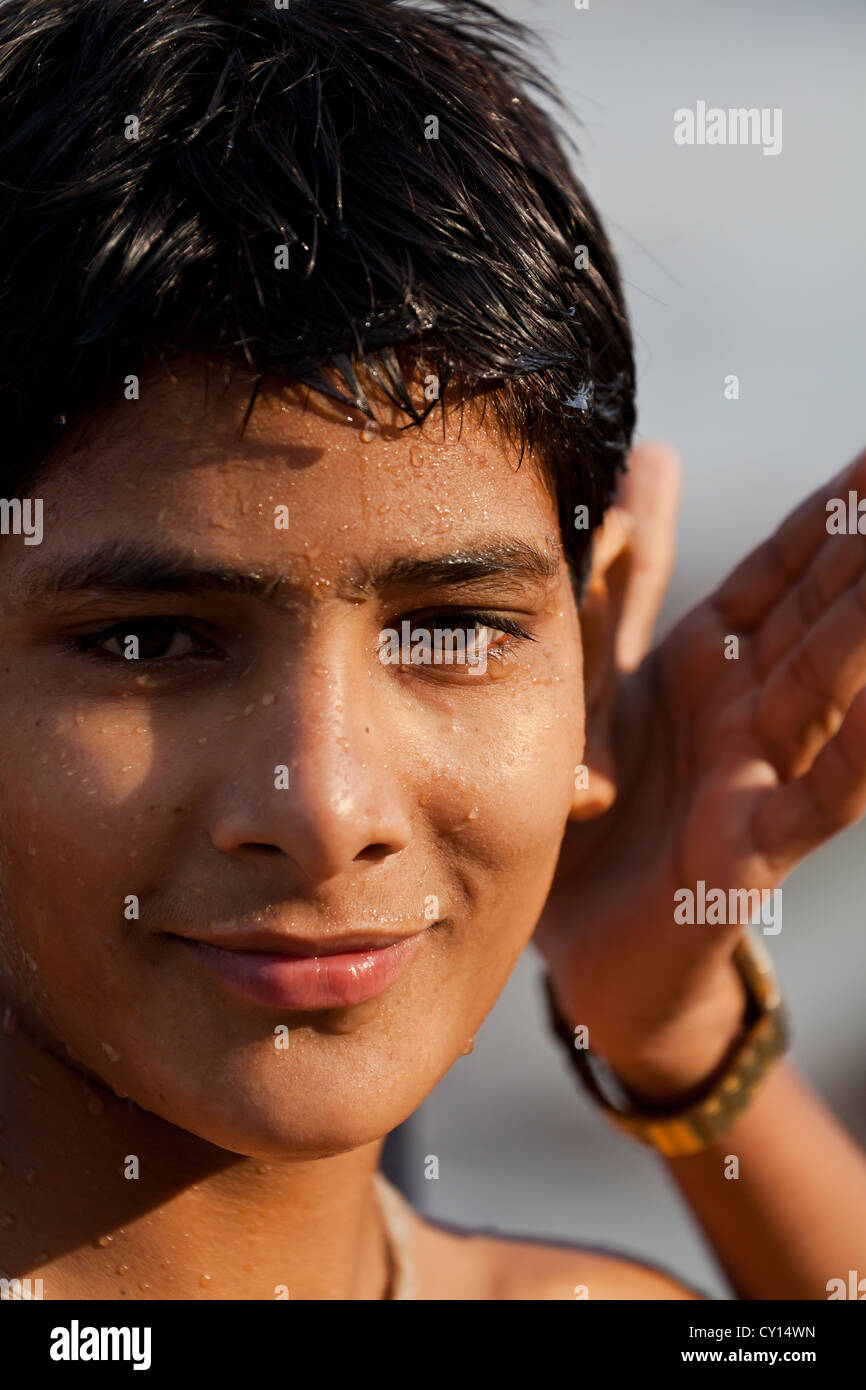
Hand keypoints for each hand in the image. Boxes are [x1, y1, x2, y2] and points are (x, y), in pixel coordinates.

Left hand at [534, 442, 865, 1102]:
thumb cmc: (599, 806)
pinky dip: (856, 755)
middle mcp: (748, 708)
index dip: (838, 506)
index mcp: (712, 660)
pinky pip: (814, 799)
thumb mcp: (602, 672)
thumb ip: (630, 576)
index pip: (789, 568)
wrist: (580, 941)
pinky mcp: (747, 852)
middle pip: (825, 610)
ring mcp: (757, 777)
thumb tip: (654, 458)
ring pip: (831, 683)